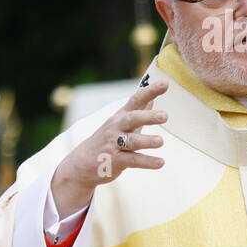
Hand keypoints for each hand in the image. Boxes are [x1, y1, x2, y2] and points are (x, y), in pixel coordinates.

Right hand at [52, 80, 168, 217]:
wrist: (81, 163)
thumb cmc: (107, 140)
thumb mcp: (120, 123)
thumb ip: (137, 112)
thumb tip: (152, 98)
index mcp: (121, 116)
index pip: (136, 100)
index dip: (150, 91)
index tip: (165, 83)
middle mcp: (117, 128)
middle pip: (132, 118)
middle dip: (148, 116)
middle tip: (165, 115)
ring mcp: (114, 144)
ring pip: (132, 141)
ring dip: (146, 141)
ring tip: (161, 141)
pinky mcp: (115, 161)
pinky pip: (132, 160)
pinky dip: (147, 162)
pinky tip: (160, 162)